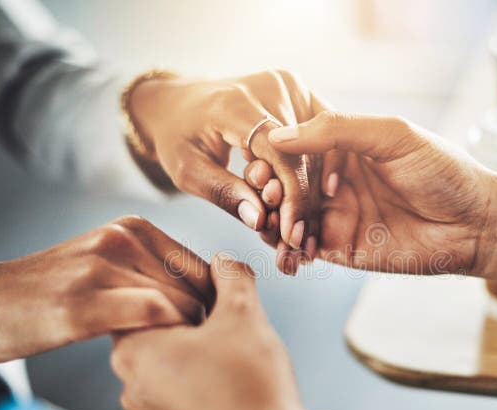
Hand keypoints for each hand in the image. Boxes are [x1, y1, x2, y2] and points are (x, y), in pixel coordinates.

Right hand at [0, 216, 211, 362]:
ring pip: (179, 301)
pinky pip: (153, 314)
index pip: (201, 269)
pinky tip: (152, 359)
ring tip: (176, 362)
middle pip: (195, 287)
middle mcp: (122, 239)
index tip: (207, 337)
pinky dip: (166, 338)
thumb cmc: (49, 291)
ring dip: (187, 337)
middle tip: (195, 357)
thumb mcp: (104, 262)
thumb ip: (148, 271)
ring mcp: (102, 269)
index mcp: (133, 228)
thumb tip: (203, 302)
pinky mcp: (83, 304)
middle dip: (204, 325)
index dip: (213, 307)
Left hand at [110, 254, 305, 409]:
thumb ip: (230, 277)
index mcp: (133, 348)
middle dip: (191, 309)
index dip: (180, 279)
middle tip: (226, 307)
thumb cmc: (250, 383)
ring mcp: (149, 409)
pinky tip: (233, 369)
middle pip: (155, 324)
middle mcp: (129, 382)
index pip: (142, 294)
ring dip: (197, 339)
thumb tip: (223, 262)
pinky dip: (200, 368)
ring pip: (167, 354)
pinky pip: (178, 383)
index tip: (213, 281)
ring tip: (234, 339)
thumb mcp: (243, 313)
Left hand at [129, 70, 329, 250]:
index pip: (280, 152)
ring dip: (306, 189)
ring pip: (315, 149)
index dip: (291, 196)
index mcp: (236, 103)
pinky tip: (299, 198)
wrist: (180, 102)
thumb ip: (224, 193)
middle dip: (298, 200)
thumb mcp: (188, 171)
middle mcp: (269, 86)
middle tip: (289, 237)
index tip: (292, 234)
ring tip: (287, 218)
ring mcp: (288, 85)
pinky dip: (312, 171)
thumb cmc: (179, 138)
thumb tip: (260, 222)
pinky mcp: (299, 91)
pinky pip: (317, 137)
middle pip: (302, 153)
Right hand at [266, 112, 496, 274]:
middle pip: (284, 185)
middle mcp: (333, 179)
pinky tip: (290, 256)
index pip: (293, 147)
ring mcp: (335, 215)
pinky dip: (289, 254)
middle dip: (268, 194)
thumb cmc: (443, 170)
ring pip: (287, 219)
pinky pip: (304, 251)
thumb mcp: (393, 135)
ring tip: (276, 229)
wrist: (476, 224)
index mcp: (342, 146)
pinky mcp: (341, 249)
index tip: (261, 167)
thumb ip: (338, 130)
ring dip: (273, 225)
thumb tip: (280, 135)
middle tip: (266, 201)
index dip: (271, 157)